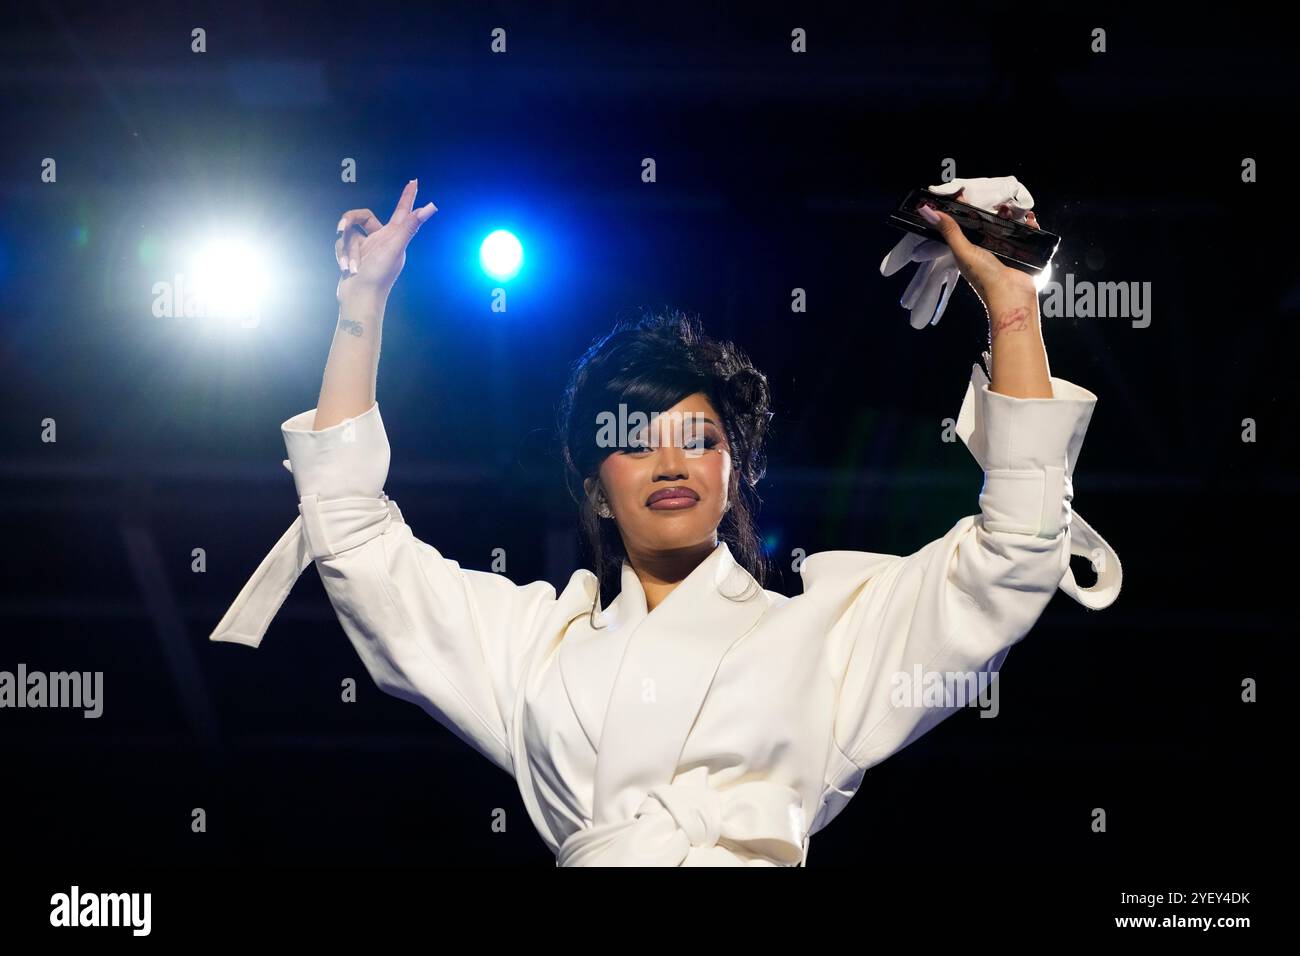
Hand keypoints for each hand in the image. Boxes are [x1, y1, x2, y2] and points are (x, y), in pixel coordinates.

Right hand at [335, 179, 437, 308]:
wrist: (358, 299)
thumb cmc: (377, 276)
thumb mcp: (394, 248)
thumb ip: (409, 226)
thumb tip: (431, 207)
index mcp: (393, 236)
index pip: (402, 211)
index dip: (407, 196)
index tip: (413, 182)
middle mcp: (381, 239)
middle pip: (361, 216)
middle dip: (348, 222)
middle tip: (340, 228)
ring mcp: (366, 247)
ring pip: (348, 233)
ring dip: (346, 250)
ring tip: (351, 266)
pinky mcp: (353, 255)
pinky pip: (342, 246)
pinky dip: (342, 257)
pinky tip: (347, 270)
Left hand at [916, 186, 1041, 317]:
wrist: (1012, 297)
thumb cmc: (985, 277)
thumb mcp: (964, 251)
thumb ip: (949, 231)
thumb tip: (926, 211)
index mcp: (969, 248)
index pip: (965, 222)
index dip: (966, 208)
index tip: (967, 192)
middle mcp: (986, 248)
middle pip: (989, 221)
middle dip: (994, 210)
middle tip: (999, 203)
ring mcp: (1005, 250)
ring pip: (1008, 225)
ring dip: (1012, 215)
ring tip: (1013, 210)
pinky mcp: (1022, 252)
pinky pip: (1025, 234)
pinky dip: (1029, 224)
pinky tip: (1030, 219)